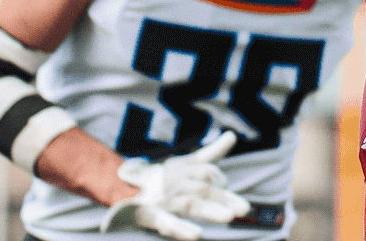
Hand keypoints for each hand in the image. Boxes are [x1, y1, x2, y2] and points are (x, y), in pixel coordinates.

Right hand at [101, 130, 249, 240]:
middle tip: (244, 208)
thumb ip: (210, 153)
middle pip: (202, 189)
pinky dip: (181, 229)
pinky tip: (197, 236)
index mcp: (182, 169)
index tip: (236, 200)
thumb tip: (232, 135)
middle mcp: (173, 183)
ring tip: (228, 217)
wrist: (121, 189)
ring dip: (209, 211)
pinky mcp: (150, 217)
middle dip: (223, 198)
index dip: (221, 183)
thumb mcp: (186, 164)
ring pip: (189, 205)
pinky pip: (168, 223)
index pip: (206, 171)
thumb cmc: (161, 179)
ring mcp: (163, 200)